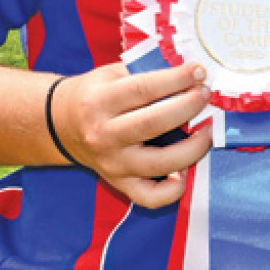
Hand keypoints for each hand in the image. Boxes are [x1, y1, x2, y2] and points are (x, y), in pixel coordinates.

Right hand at [50, 62, 212, 209]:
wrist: (62, 125)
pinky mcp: (120, 184)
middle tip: (205, 95)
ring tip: (207, 131)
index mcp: (100, 101)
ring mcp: (113, 163)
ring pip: (160, 163)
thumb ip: (146, 72)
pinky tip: (185, 170)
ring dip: (193, 147)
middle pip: (153, 123)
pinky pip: (151, 197)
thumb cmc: (96, 95)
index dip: (176, 79)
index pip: (144, 89)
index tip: (198, 72)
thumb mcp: (112, 74)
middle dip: (188, 107)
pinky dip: (174, 190)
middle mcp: (104, 134)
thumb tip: (189, 73)